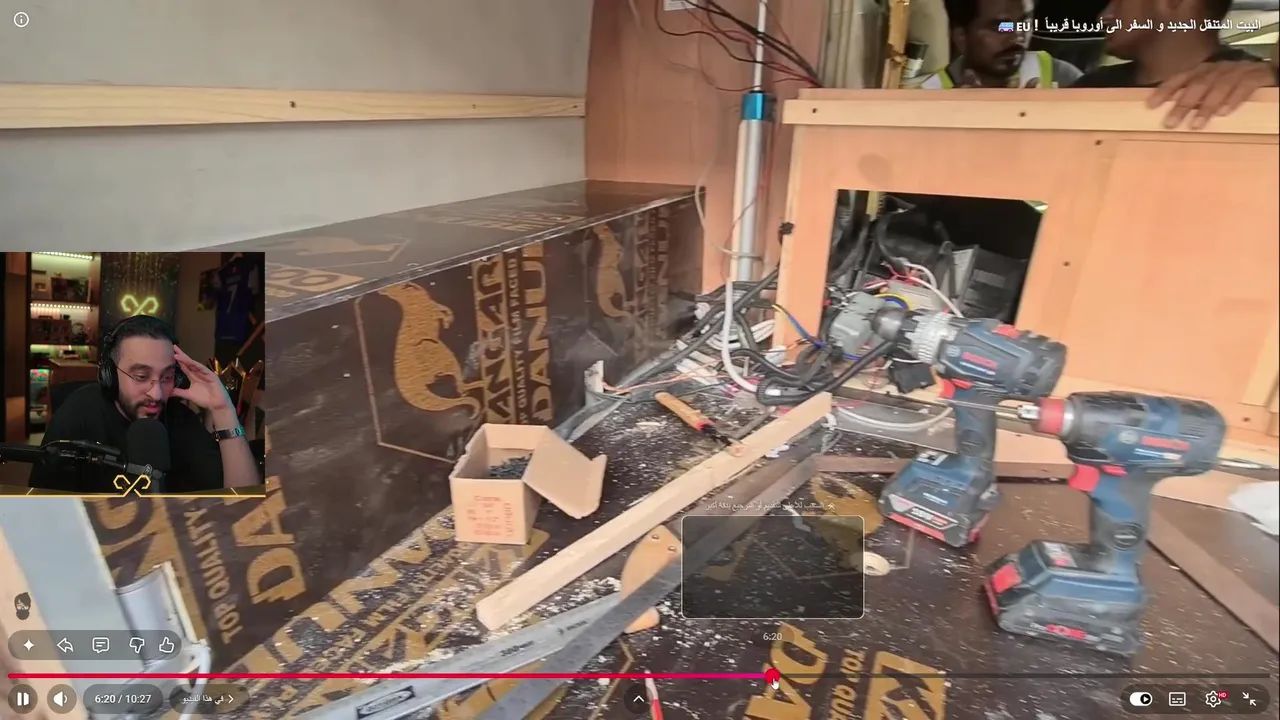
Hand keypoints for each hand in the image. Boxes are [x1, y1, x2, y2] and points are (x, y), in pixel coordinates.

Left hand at [171, 346, 232, 411]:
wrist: (216, 405)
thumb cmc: (205, 399)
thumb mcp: (189, 395)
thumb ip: (179, 392)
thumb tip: (168, 392)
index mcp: (193, 377)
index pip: (184, 367)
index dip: (178, 361)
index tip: (170, 354)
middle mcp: (199, 373)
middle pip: (188, 363)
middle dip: (181, 355)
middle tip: (174, 347)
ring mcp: (205, 373)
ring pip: (194, 365)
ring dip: (186, 359)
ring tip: (177, 355)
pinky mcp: (211, 375)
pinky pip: (202, 369)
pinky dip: (196, 365)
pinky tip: (189, 361)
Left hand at [1149, 61, 1276, 129]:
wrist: (1268, 72)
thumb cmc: (1233, 84)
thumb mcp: (1210, 87)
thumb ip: (1192, 96)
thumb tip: (1167, 112)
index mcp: (1205, 69)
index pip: (1181, 78)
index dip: (1165, 90)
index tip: (1150, 106)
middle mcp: (1219, 68)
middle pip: (1198, 84)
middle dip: (1182, 104)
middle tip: (1170, 124)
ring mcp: (1238, 70)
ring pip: (1219, 86)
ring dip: (1206, 107)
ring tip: (1195, 125)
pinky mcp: (1257, 76)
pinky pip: (1245, 86)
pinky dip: (1234, 99)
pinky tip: (1224, 113)